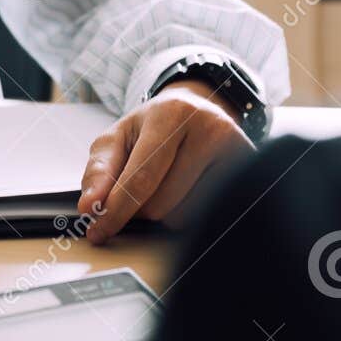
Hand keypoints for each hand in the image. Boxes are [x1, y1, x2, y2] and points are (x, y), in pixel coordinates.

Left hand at [78, 79, 254, 242]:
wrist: (199, 108)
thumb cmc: (156, 125)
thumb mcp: (119, 137)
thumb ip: (99, 170)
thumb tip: (89, 206)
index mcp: (170, 114)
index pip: (140, 179)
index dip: (116, 211)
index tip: (98, 232)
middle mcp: (209, 128)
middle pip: (161, 204)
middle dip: (140, 207)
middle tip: (143, 184)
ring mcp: (236, 150)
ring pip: (184, 216)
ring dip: (166, 210)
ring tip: (169, 179)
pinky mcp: (250, 169)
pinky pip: (207, 215)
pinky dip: (189, 210)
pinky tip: (189, 185)